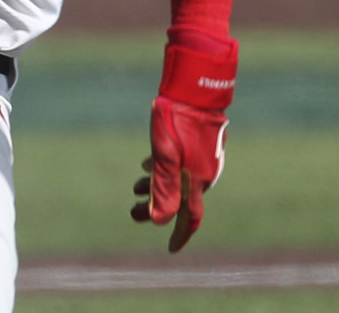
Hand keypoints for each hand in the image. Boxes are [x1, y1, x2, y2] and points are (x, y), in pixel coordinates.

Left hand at [131, 33, 235, 251]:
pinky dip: (164, 169)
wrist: (195, 89)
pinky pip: (181, 166)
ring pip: (178, 181)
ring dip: (155, 187)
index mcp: (197, 181)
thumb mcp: (163, 156)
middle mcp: (205, 174)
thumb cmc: (177, 122)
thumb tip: (160, 221)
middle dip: (155, 208)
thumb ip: (162, 189)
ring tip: (134, 186)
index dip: (180, 234)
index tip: (171, 249)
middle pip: (179, 200)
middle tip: (133, 212)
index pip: (189, 218)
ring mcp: (204, 159)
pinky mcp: (200, 145)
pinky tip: (147, 162)